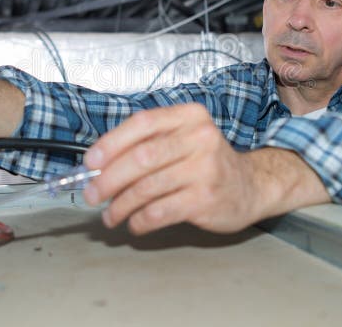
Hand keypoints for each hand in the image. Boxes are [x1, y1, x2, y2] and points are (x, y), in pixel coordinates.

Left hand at [82, 103, 328, 234]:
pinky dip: (140, 220)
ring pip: (147, 187)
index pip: (143, 123)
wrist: (250, 186)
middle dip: (109, 179)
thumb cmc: (206, 162)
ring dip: (120, 205)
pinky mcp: (205, 199)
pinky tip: (134, 223)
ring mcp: (205, 169)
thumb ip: (148, 143)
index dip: (111, 143)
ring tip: (110, 215)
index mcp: (190, 117)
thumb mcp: (183, 139)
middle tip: (91, 194)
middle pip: (141, 157)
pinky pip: (160, 211)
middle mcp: (200, 138)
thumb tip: (99, 165)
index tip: (91, 163)